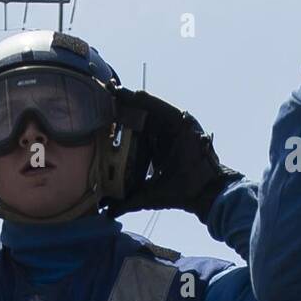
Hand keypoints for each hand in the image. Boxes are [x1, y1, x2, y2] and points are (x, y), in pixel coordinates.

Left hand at [111, 91, 242, 222]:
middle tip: (104, 93)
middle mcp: (164, 136)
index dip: (118, 122)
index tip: (100, 115)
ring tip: (114, 90)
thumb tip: (106, 211)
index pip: (133, 131)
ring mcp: (175, 129)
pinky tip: (135, 95)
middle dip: (123, 105)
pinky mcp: (185, 124)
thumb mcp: (145, 196)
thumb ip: (126, 202)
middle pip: (140, 116)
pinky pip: (165, 109)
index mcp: (155, 149)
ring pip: (151, 110)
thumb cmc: (178, 194)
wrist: (201, 194)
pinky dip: (151, 102)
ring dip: (133, 99)